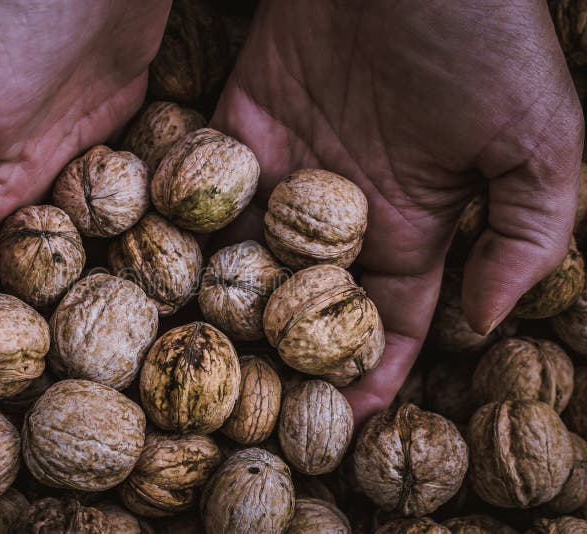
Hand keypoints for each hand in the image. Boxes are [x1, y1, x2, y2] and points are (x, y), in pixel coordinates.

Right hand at [0, 0, 170, 441]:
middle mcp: (12, 212)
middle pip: (11, 318)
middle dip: (14, 383)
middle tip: (29, 452)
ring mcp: (77, 197)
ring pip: (73, 294)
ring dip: (79, 353)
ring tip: (99, 419)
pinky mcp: (132, 176)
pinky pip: (134, 249)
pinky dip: (139, 294)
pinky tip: (157, 339)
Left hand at [211, 0, 582, 423]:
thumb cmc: (484, 39)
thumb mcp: (541, 139)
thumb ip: (526, 234)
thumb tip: (487, 321)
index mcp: (408, 224)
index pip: (388, 322)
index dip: (368, 374)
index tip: (340, 427)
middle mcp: (341, 208)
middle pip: (305, 302)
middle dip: (283, 354)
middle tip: (250, 410)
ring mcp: (285, 170)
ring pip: (248, 255)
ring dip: (225, 304)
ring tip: (194, 357)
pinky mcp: (237, 125)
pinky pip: (204, 186)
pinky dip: (184, 225)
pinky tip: (159, 274)